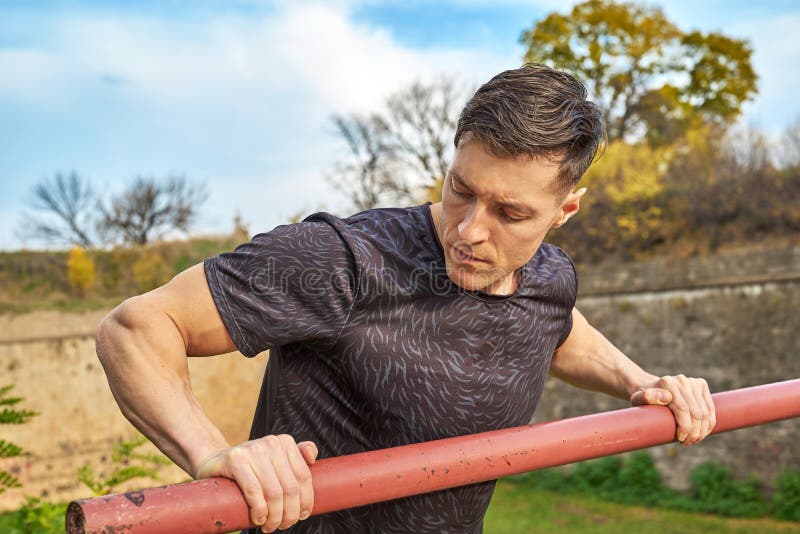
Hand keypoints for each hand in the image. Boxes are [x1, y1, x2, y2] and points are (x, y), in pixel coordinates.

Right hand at [195, 435, 317, 532]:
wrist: (215, 462)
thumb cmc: (251, 467)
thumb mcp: (275, 459)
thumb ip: (297, 457)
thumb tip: (312, 458)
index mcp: (285, 442)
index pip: (304, 476)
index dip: (306, 500)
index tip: (301, 516)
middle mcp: (271, 443)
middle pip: (290, 488)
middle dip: (289, 513)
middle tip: (283, 525)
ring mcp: (253, 450)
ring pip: (274, 493)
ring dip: (274, 517)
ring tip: (270, 526)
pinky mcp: (235, 460)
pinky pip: (254, 491)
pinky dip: (259, 510)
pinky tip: (259, 519)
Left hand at [630, 375, 715, 445]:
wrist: (650, 387)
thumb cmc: (643, 398)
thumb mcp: (638, 399)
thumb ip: (646, 397)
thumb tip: (666, 398)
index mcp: (667, 383)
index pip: (683, 409)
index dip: (685, 427)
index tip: (680, 439)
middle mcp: (682, 381)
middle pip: (696, 413)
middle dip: (694, 432)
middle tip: (687, 443)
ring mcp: (693, 382)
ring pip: (705, 412)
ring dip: (703, 431)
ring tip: (694, 440)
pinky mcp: (701, 385)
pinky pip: (710, 408)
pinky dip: (709, 423)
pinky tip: (703, 433)